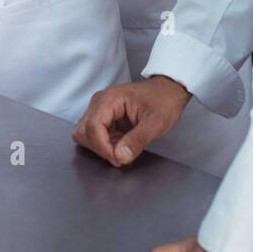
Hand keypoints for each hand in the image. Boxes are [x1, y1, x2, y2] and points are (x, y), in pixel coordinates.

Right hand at [72, 75, 189, 165]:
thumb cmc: (164, 102)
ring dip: (101, 147)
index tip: (119, 159)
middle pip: (84, 131)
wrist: (168, 91)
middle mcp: (100, 102)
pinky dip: (104, 144)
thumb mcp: (156, 122)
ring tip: (121, 147)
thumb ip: (138, 140)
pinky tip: (120, 143)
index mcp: (111, 99)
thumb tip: (120, 157)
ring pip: (85, 134)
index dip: (103, 148)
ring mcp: (100, 108)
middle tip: (121, 155)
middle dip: (100, 148)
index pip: (93, 127)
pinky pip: (93, 134)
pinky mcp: (103, 116)